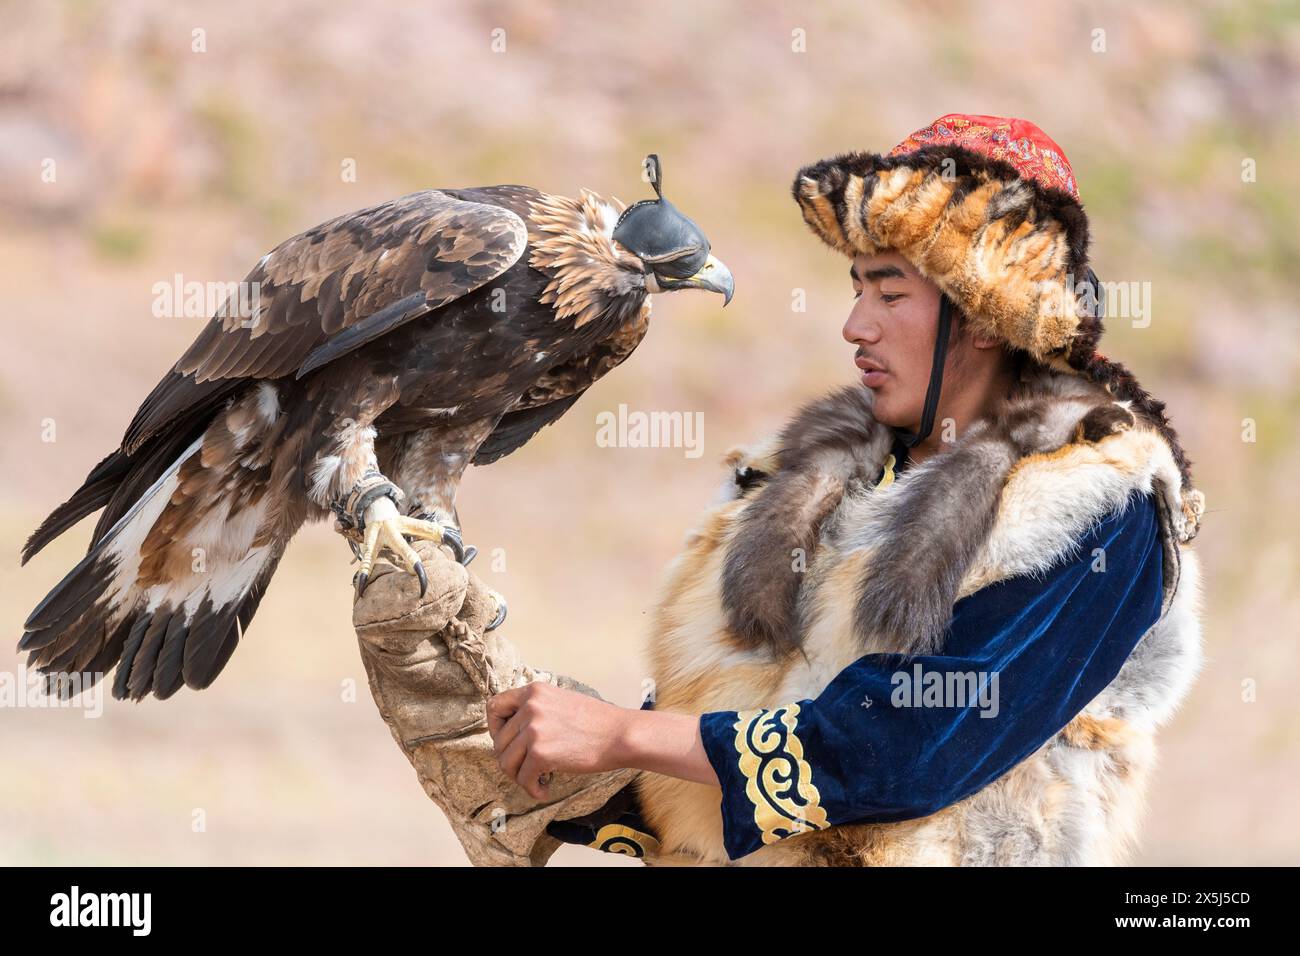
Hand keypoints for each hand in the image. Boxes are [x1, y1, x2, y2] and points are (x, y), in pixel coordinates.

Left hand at [486, 682, 632, 799]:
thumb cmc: (596, 721)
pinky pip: (523, 778)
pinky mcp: (541, 754)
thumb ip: (536, 710)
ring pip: (506, 762)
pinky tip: (543, 790)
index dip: (495, 728)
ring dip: (518, 776)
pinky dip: (531, 789)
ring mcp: (534, 730)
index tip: (508, 741)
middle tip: (526, 769)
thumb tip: (514, 733)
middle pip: (499, 741)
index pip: (494, 707)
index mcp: (534, 691)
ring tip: (534, 780)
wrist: (619, 734)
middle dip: (510, 759)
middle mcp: (530, 707)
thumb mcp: (560, 701)